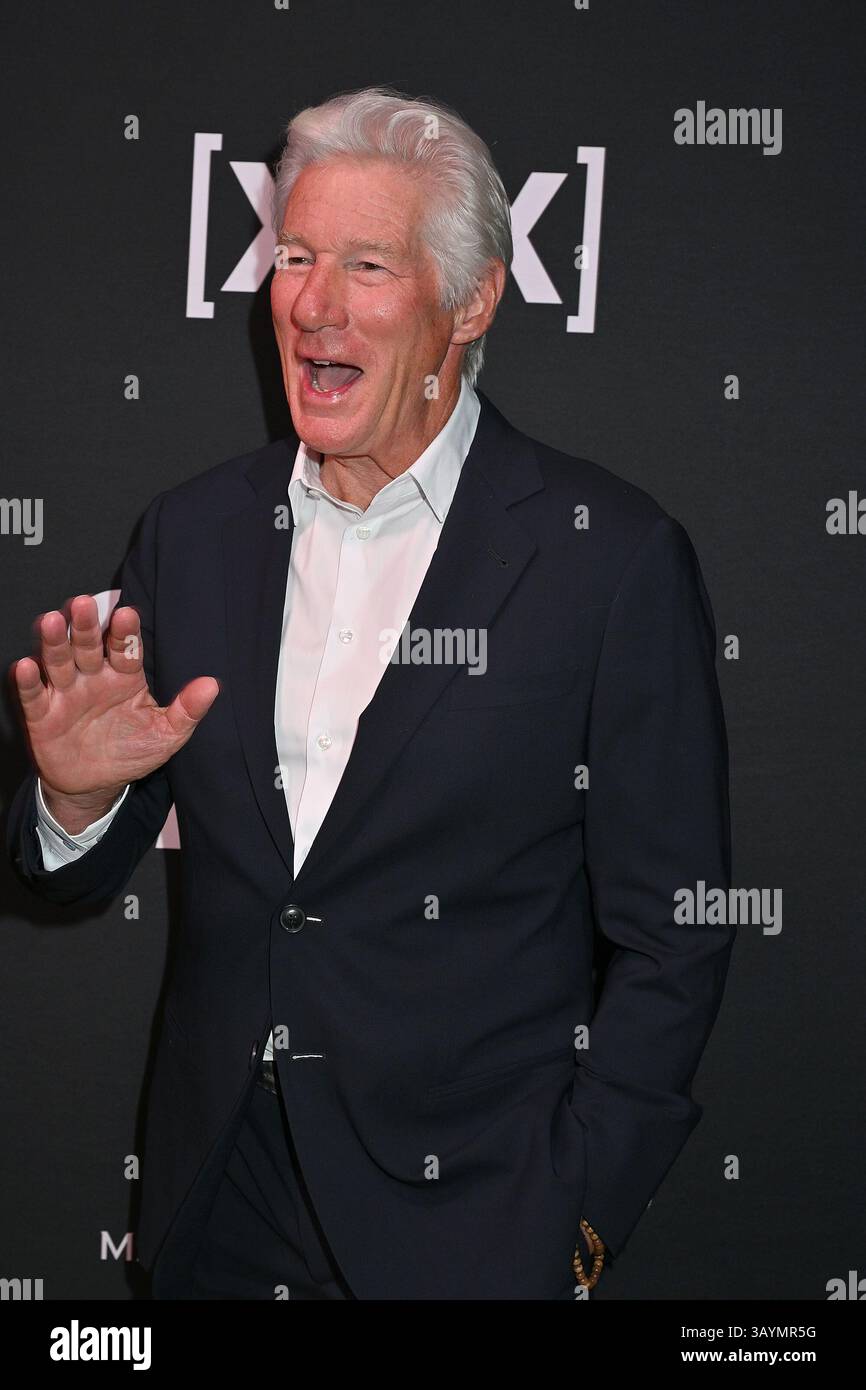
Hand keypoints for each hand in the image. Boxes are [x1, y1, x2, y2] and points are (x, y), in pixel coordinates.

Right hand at [12, 595, 218, 826]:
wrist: (96, 785)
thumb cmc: (132, 752)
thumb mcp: (166, 735)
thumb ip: (187, 710)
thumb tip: (212, 686)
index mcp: (125, 676)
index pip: (125, 649)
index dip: (125, 632)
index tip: (128, 614)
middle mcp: (93, 677)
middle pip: (89, 646)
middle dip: (87, 626)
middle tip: (84, 603)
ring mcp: (67, 693)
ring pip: (59, 662)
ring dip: (55, 642)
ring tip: (52, 621)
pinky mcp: (43, 714)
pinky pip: (34, 695)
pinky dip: (28, 681)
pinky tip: (25, 666)